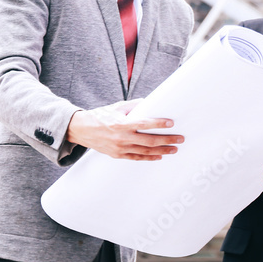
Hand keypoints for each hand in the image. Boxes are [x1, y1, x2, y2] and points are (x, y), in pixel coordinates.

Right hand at [66, 99, 182, 160]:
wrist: (82, 130)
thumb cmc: (101, 116)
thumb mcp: (117, 107)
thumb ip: (134, 106)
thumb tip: (150, 102)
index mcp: (122, 124)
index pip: (145, 124)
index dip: (159, 124)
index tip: (171, 123)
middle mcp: (122, 137)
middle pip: (150, 141)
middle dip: (167, 140)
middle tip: (180, 139)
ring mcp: (120, 148)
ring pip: (146, 152)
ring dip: (162, 150)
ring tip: (174, 149)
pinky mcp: (118, 155)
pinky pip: (137, 158)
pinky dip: (149, 158)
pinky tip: (159, 156)